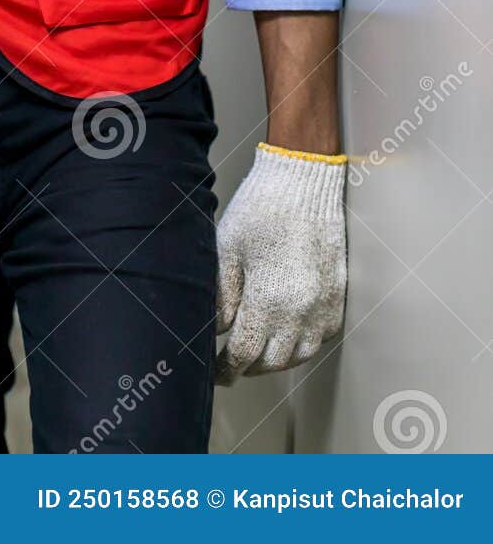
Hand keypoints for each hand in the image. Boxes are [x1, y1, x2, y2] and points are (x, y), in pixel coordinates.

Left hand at [214, 143, 345, 383]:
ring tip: (258, 353)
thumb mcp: (227, 250)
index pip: (243, 354)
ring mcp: (323, 305)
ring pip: (300, 354)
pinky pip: (322, 336)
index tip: (215, 372)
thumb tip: (215, 331)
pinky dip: (303, 343)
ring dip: (277, 360)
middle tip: (232, 364)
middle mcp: (301, 311)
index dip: (225, 369)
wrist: (302, 180)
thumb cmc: (261, 208)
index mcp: (269, 301)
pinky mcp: (337, 294)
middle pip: (273, 361)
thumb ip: (221, 297)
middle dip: (249, 367)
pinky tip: (287, 333)